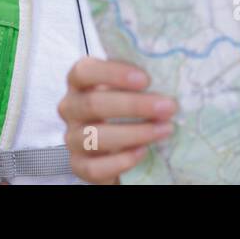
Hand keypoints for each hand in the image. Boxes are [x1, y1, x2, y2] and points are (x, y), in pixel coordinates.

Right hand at [58, 57, 176, 183]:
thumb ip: (139, 82)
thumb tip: (169, 79)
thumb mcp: (128, 89)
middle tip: (168, 107)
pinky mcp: (78, 165)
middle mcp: (70, 107)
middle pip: (93, 104)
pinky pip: (95, 167)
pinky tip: (143, 151)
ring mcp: (72, 138)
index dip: (114, 74)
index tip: (146, 80)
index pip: (85, 71)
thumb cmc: (126, 107)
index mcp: (79, 81)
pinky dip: (122, 160)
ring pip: (96, 137)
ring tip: (165, 129)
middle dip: (134, 106)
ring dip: (135, 133)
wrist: (117, 147)